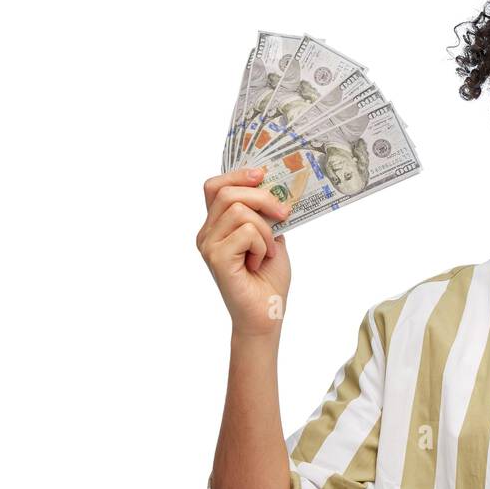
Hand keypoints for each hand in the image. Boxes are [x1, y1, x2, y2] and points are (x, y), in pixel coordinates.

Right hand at [196, 166, 291, 336]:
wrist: (267, 314)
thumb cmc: (268, 279)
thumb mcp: (271, 237)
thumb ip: (264, 214)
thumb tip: (272, 187)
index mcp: (216, 226)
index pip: (215, 187)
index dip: (238, 175)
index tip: (263, 174)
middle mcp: (206, 233)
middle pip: (228, 193)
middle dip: (262, 198)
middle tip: (283, 215)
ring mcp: (208, 245)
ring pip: (240, 212)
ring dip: (266, 231)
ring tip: (267, 252)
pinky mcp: (216, 258)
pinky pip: (247, 233)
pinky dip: (263, 246)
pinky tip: (259, 263)